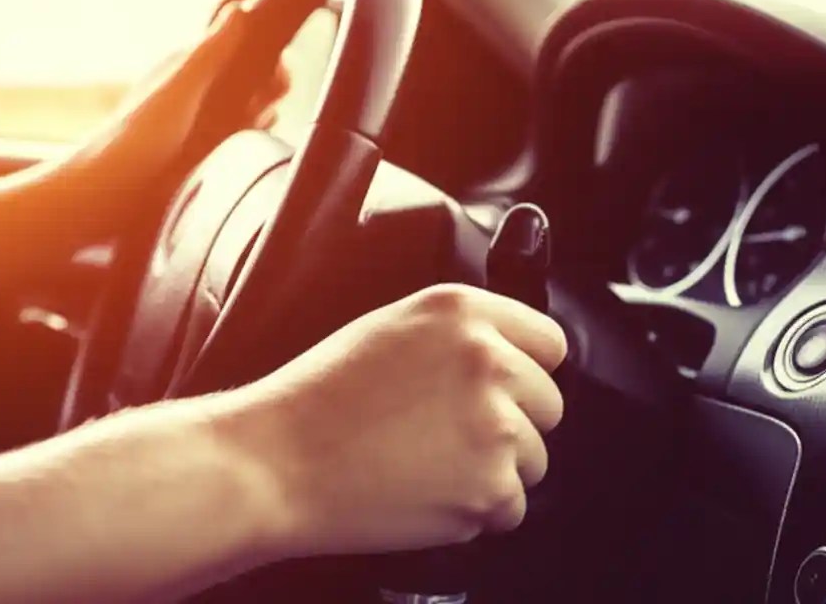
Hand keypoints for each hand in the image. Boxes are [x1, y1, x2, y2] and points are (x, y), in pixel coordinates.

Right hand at [223, 284, 566, 557]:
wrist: (275, 462)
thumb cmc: (319, 399)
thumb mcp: (390, 328)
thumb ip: (457, 334)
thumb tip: (508, 356)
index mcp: (462, 311)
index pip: (550, 342)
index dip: (526, 372)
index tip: (503, 392)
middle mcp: (488, 360)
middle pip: (549, 405)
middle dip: (511, 426)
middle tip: (449, 437)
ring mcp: (494, 425)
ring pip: (534, 459)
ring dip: (494, 472)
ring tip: (428, 465)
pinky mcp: (489, 486)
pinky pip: (512, 508)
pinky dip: (477, 513)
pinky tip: (425, 493)